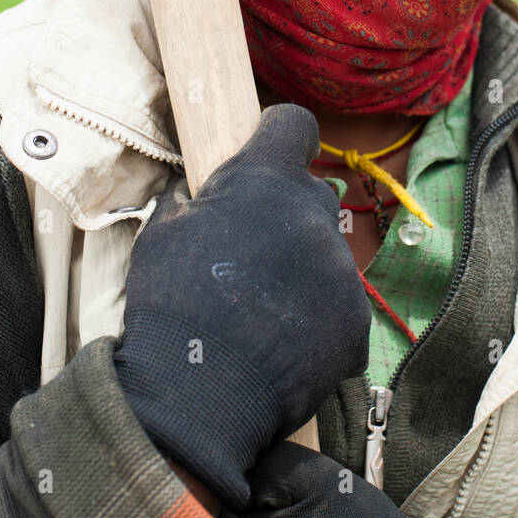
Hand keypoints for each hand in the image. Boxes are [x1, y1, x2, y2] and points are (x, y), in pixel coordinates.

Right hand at [112, 104, 370, 509]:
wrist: (199, 393)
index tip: (268, 152)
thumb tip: (193, 197)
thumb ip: (190, 204)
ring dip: (300, 273)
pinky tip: (282, 348)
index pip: (293, 124)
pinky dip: (317, 322)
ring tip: (260, 314)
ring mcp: (341, 269)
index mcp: (266, 181)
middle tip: (249, 257)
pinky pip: (339, 308)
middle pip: (310, 196)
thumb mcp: (161, 235)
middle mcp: (313, 214)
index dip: (280, 137)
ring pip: (326, 255)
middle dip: (285, 217)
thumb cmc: (171, 305)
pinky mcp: (356, 320)